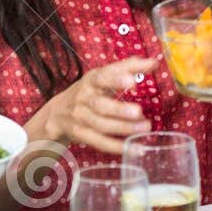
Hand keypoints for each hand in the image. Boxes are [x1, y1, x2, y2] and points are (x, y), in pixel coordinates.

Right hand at [28, 57, 155, 154]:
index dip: (116, 80)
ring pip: (101, 125)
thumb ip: (128, 68)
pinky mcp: (81, 135)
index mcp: (91, 81)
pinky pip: (100, 142)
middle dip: (119, 110)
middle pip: (100, 105)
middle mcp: (84, 99)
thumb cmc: (88, 91)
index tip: (132, 81)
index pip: (102, 78)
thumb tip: (154, 62)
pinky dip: (118, 147)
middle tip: (139, 111)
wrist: (57, 113)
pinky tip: (136, 148)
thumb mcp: (102, 76)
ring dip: (124, 128)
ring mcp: (80, 118)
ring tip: (145, 128)